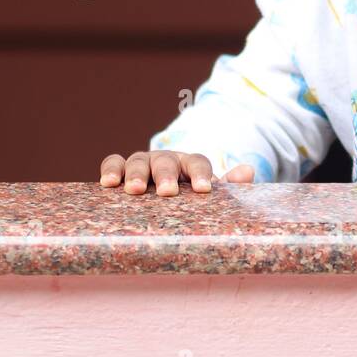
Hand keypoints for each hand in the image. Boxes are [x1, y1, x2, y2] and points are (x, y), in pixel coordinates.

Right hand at [98, 151, 255, 195]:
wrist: (167, 194)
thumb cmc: (191, 196)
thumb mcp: (211, 193)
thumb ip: (229, 185)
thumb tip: (248, 172)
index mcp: (191, 163)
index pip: (198, 162)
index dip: (201, 175)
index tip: (203, 190)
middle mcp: (166, 159)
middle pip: (167, 161)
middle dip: (166, 175)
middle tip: (167, 192)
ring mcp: (143, 162)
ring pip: (138, 161)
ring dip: (135, 174)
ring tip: (133, 191)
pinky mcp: (121, 168)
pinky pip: (113, 163)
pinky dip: (110, 170)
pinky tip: (108, 184)